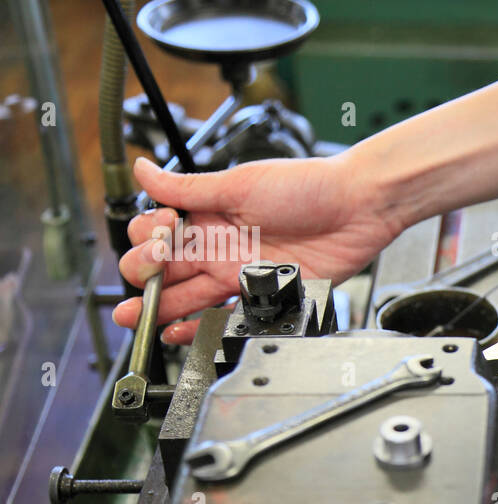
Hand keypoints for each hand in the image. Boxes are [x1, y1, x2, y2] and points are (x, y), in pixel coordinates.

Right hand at [113, 154, 401, 344]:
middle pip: (165, 269)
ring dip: (158, 307)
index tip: (158, 233)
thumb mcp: (240, 183)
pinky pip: (225, 316)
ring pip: (187, 296)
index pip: (156, 233)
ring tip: (134, 317)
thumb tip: (143, 171)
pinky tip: (177, 332)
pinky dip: (199, 327)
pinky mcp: (263, 294)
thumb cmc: (308, 186)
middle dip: (142, 276)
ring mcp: (239, 273)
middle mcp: (219, 247)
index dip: (146, 237)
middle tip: (144, 276)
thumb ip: (188, 189)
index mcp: (208, 216)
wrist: (358, 207)